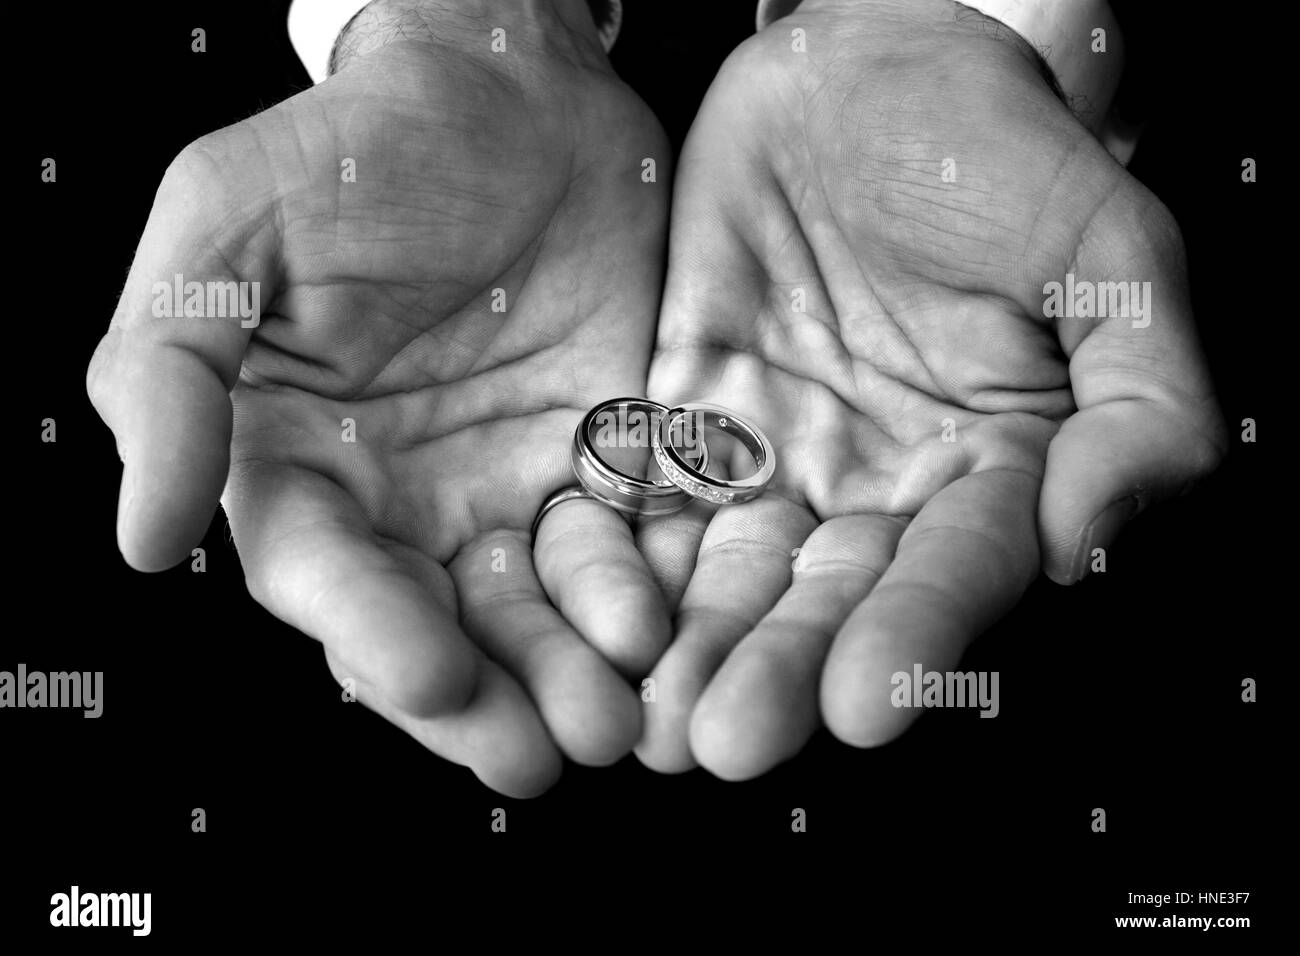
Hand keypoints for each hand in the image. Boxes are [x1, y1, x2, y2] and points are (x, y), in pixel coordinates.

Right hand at [86, 0, 670, 795]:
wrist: (509, 92)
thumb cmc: (354, 146)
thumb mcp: (225, 231)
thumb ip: (171, 376)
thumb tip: (142, 539)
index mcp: (298, 462)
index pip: (324, 575)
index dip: (370, 633)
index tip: (428, 674)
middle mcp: (402, 497)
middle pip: (435, 623)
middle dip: (481, 696)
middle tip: (532, 756)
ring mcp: (505, 486)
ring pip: (534, 610)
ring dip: (567, 671)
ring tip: (611, 721)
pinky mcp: (598, 461)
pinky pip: (620, 547)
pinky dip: (637, 593)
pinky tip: (658, 628)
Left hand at [637, 0, 1225, 778]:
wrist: (869, 69)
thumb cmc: (1000, 152)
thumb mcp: (1108, 254)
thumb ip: (1138, 401)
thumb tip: (1086, 536)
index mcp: (988, 468)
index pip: (953, 572)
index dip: (913, 637)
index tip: (867, 704)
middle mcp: (877, 484)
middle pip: (827, 598)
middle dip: (779, 671)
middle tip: (728, 741)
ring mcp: (776, 454)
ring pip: (729, 571)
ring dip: (688, 646)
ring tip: (646, 718)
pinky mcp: (687, 412)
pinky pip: (649, 495)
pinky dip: (620, 556)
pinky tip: (590, 619)